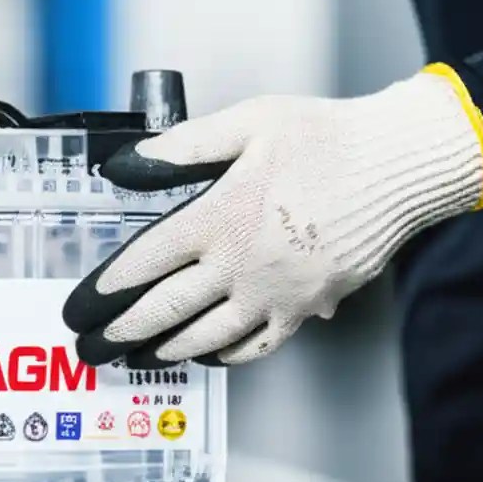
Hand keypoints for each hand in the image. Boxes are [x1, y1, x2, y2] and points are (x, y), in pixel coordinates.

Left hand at [64, 67, 482, 367]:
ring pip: (206, 337)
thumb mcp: (247, 123)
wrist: (399, 166)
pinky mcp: (305, 307)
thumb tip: (124, 163)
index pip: (146, 261)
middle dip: (120, 331)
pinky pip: (257, 345)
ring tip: (134, 357)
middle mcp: (241, 264)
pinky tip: (205, 356)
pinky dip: (224, 356)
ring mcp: (274, 293)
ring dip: (164, 350)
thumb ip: (180, 147)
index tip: (83, 303)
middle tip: (91, 346)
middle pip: (165, 309)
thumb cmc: (325, 139)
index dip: (108, 286)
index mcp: (220, 217)